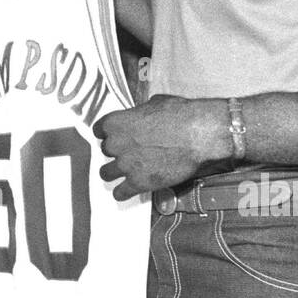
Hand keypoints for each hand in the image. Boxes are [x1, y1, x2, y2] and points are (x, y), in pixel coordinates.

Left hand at [93, 95, 227, 200]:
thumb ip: (139, 115)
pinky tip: (128, 189)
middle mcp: (115, 144)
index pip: (99, 130)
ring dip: (114, 172)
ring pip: (106, 173)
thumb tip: (140, 117)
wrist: (198, 135)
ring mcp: (125, 165)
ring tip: (125, 171)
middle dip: (117, 151)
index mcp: (116, 122)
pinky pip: (120, 193)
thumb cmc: (180, 115)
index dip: (109, 133)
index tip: (116, 136)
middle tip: (131, 152)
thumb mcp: (154, 104)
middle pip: (105, 151)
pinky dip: (123, 192)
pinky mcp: (138, 183)